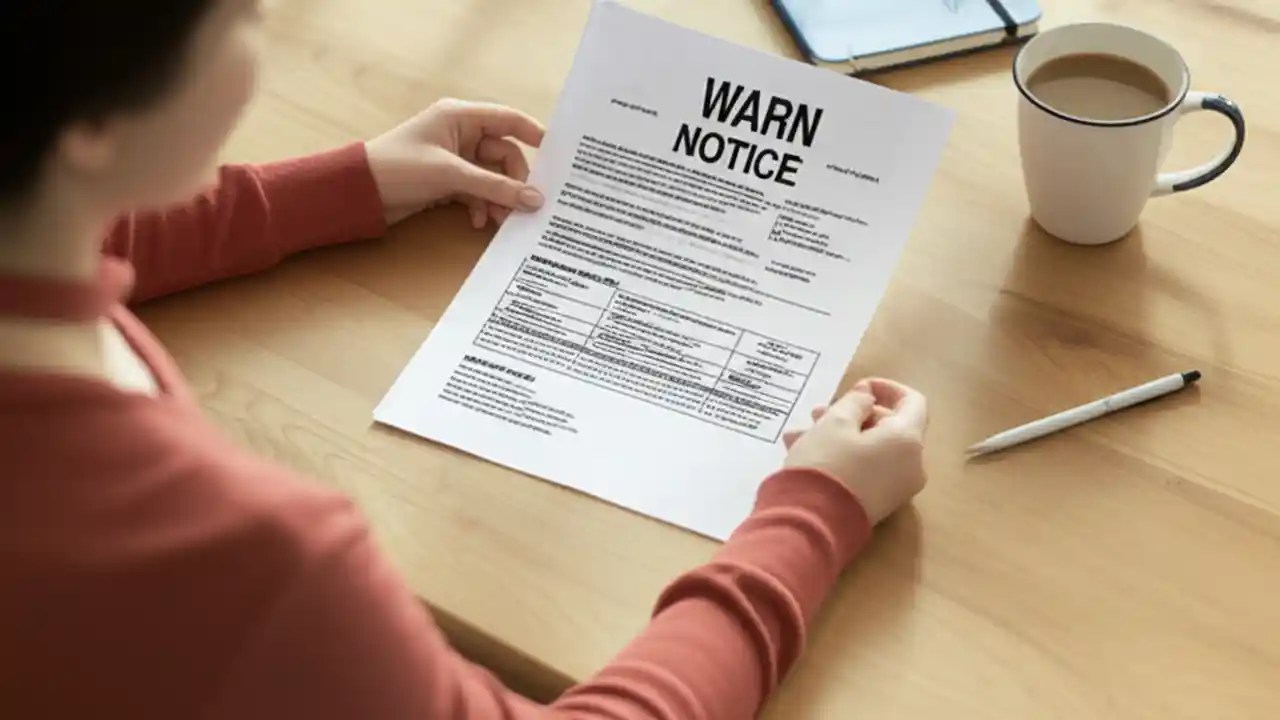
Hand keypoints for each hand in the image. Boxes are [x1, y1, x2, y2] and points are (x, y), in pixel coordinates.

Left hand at [365, 99, 546, 226]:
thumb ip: (496, 187)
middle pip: (503, 154)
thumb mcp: (452, 175)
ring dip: (498, 198)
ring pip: (491, 177)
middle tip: (525, 206)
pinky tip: (478, 221)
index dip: (534, 134)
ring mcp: (454, 159)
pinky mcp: (447, 181)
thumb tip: (535, 200)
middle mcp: (460, 134)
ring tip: (501, 221)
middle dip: (514, 181)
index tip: (558, 155)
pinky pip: (476, 191)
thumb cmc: (400, 168)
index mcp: (460, 117)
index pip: (508, 119)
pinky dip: (481, 206)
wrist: (359, 193)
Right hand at [782, 378, 928, 524]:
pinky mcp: (879, 504)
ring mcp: (898, 489)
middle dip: (853, 415)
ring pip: (874, 449)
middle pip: (890, 427)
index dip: (887, 388)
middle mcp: (912, 465)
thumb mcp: (835, 422)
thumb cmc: (826, 463)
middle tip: (817, 412)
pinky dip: (845, 457)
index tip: (859, 386)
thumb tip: (869, 397)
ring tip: (799, 434)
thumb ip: (856, 402)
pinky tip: (805, 452)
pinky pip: (868, 470)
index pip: (913, 402)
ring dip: (841, 436)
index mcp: (907, 440)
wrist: (812, 524)